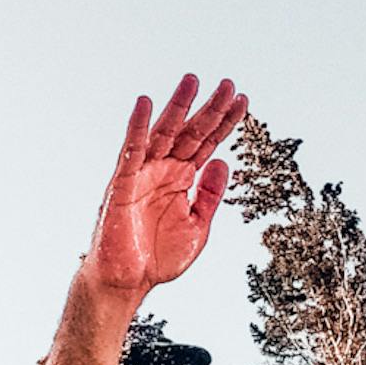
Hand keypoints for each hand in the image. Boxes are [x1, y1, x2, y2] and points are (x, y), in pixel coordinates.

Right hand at [84, 75, 247, 308]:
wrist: (127, 283)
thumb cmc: (156, 258)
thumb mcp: (197, 226)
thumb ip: (210, 195)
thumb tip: (224, 162)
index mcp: (181, 179)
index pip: (207, 143)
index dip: (225, 122)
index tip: (242, 100)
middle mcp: (163, 171)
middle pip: (190, 132)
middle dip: (209, 108)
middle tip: (227, 84)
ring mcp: (143, 175)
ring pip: (163, 134)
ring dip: (178, 107)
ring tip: (192, 82)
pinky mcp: (123, 185)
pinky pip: (131, 152)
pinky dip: (137, 128)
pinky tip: (145, 105)